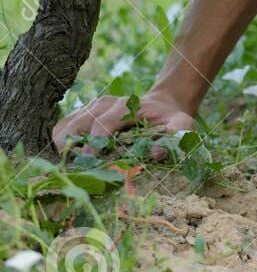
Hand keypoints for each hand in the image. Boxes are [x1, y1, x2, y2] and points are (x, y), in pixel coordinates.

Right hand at [52, 85, 195, 153]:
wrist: (161, 104)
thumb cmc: (170, 118)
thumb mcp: (181, 124)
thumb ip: (175, 134)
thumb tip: (157, 153)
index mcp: (126, 106)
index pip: (103, 122)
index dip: (95, 141)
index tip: (90, 159)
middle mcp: (105, 104)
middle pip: (79, 122)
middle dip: (72, 145)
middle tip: (72, 168)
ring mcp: (92, 107)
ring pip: (66, 124)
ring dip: (62, 145)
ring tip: (65, 165)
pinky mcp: (84, 113)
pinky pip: (63, 125)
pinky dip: (59, 141)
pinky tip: (62, 157)